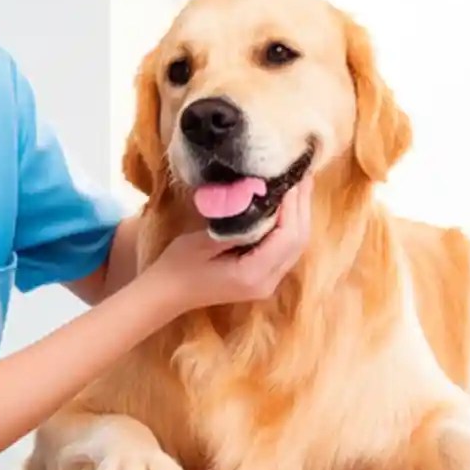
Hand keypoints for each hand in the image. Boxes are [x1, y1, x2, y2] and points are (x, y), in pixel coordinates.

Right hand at [144, 177, 312, 314]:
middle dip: (302, 207)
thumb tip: (261, 199)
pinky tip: (288, 207)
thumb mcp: (202, 241)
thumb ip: (235, 225)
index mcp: (252, 274)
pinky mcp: (263, 278)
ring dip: (300, 215)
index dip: (293, 206)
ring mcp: (267, 283)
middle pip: (298, 242)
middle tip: (302, 175)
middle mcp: (267, 282)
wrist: (167, 294)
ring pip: (296, 247)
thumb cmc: (178, 266)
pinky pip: (286, 250)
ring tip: (301, 186)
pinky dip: (291, 226)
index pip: (286, 237)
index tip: (291, 178)